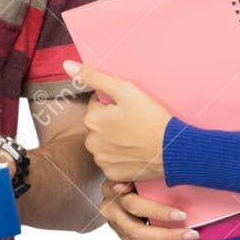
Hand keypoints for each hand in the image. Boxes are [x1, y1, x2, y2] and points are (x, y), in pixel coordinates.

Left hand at [65, 59, 170, 181]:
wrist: (173, 150)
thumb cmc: (151, 118)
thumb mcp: (125, 90)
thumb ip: (94, 77)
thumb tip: (67, 65)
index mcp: (92, 120)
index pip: (96, 105)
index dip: (113, 104)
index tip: (129, 108)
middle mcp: (91, 142)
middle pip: (98, 126)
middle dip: (111, 122)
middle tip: (134, 123)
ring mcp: (101, 160)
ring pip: (103, 144)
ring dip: (114, 140)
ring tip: (135, 137)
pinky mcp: (112, 174)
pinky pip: (111, 161)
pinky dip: (120, 157)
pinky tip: (134, 152)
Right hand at [99, 180, 197, 239]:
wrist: (125, 181)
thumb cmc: (140, 173)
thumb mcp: (142, 169)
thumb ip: (148, 174)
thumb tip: (167, 176)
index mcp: (113, 190)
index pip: (134, 205)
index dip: (158, 212)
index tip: (182, 215)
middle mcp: (110, 211)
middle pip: (137, 232)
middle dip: (168, 237)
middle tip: (193, 235)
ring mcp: (115, 228)